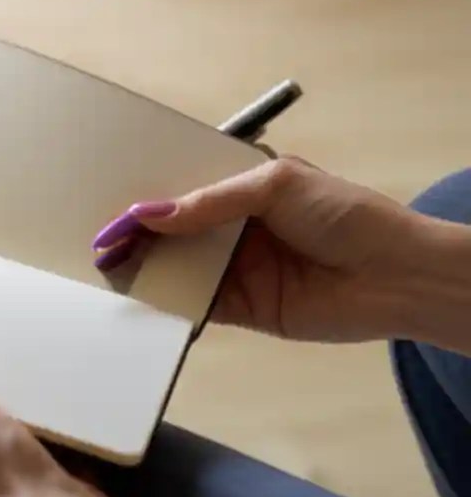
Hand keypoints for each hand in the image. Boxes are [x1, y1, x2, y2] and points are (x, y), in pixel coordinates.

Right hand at [92, 157, 470, 348]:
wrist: (398, 276)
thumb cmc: (346, 215)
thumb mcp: (275, 186)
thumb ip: (209, 202)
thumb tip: (147, 213)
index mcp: (243, 188)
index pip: (183, 189)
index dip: (147, 197)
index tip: (110, 206)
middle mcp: (235, 228)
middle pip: (173, 232)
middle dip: (136, 236)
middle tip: (98, 243)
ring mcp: (237, 269)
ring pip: (179, 268)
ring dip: (146, 270)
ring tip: (107, 270)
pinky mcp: (243, 309)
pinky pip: (197, 305)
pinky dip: (169, 304)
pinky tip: (141, 300)